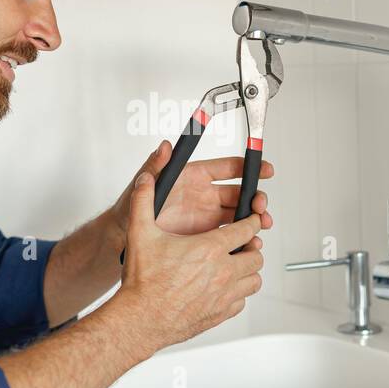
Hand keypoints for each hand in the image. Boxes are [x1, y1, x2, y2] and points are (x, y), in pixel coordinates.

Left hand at [111, 141, 273, 240]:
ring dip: (254, 217)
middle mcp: (204, 194)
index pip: (227, 167)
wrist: (124, 237)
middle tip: (260, 205)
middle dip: (255, 196)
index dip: (248, 167)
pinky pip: (230, 233)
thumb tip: (165, 145)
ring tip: (262, 224)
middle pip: (239, 191)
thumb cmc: (131, 207)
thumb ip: (156, 165)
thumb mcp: (144, 184)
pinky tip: (250, 241)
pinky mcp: (206, 234)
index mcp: (194, 176)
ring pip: (239, 213)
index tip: (263, 169)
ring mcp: (206, 215)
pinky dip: (244, 236)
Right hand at [116, 167, 265, 351]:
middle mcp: (222, 272)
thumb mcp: (140, 234)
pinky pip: (243, 301)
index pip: (246, 229)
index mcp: (209, 249)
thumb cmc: (142, 281)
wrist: (140, 319)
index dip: (251, 221)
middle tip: (240, 244)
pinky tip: (224, 288)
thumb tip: (146, 178)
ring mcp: (224, 295)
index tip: (251, 219)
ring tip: (236, 266)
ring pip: (254, 279)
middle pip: (256, 255)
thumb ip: (143, 201)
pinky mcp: (221, 314)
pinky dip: (238, 293)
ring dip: (248, 271)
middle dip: (251, 247)